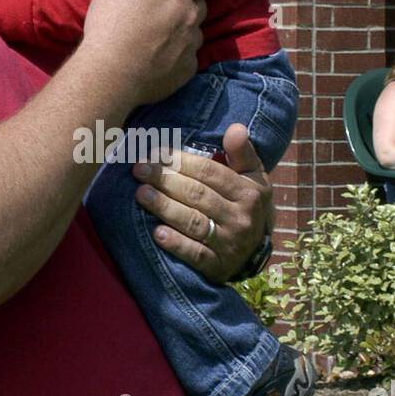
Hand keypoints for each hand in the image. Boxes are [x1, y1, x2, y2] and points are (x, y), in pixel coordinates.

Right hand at [81, 0, 210, 107]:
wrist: (110, 75)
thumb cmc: (110, 25)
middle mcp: (191, 18)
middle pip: (201, 5)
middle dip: (188, 4)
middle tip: (164, 10)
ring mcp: (191, 46)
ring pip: (196, 33)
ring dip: (184, 31)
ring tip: (160, 37)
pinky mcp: (187, 71)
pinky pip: (189, 59)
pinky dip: (179, 57)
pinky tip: (159, 59)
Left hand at [131, 124, 272, 283]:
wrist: (255, 250)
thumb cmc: (246, 204)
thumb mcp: (252, 177)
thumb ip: (242, 152)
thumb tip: (236, 128)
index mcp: (249, 192)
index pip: (210, 172)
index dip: (180, 161)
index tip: (155, 153)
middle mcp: (241, 218)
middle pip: (198, 195)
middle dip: (166, 180)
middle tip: (139, 170)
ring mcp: (230, 245)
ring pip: (194, 223)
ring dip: (165, 207)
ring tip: (141, 194)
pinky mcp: (219, 267)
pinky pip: (195, 255)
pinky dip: (176, 244)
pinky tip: (157, 233)